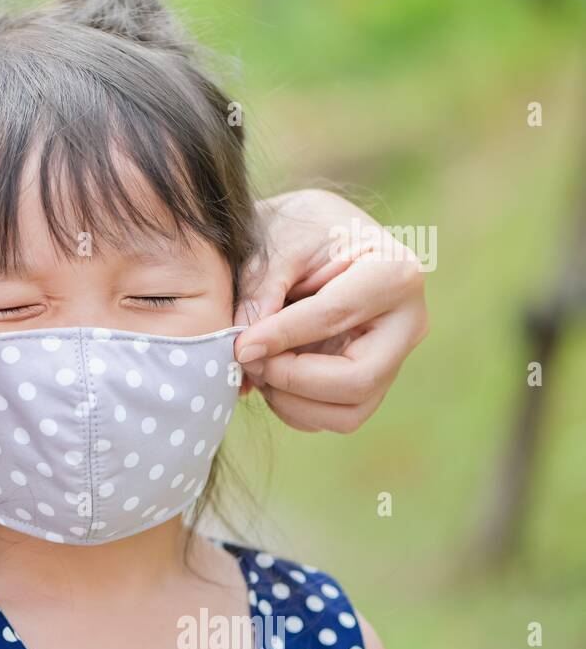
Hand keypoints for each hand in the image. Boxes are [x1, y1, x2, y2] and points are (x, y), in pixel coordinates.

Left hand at [233, 189, 428, 432]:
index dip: (280, 337)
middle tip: (249, 361)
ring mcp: (393, 357)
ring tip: (257, 367)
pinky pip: (336, 418)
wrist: (312, 237)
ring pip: (348, 412)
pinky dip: (295, 408)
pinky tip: (271, 376)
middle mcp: (408, 322)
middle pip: (357, 381)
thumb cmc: (296, 230)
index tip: (239, 346)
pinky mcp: (373, 381)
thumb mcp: (275, 247)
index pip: (334, 317)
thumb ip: (260, 294)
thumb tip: (245, 354)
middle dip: (291, 380)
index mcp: (394, 272)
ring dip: (290, 401)